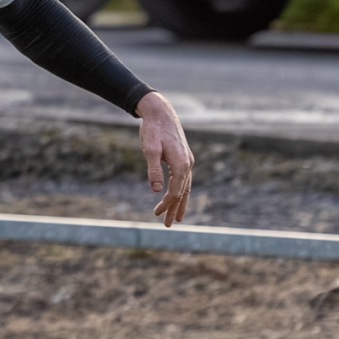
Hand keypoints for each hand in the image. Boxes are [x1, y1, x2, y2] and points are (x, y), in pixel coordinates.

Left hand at [136, 91, 193, 226]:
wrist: (160, 112)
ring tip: (176, 217)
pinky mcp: (183, 158)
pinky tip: (177, 197)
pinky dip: (182, 191)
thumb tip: (156, 190)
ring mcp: (187, 161)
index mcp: (181, 164)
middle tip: (168, 225)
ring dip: (180, 203)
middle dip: (175, 209)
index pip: (175, 191)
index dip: (166, 204)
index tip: (156, 214)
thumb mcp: (149, 150)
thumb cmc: (153, 130)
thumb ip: (154, 169)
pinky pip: (185, 179)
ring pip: (186, 187)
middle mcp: (188, 164)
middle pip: (183, 192)